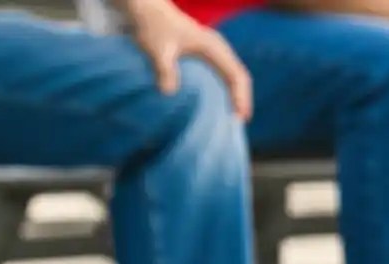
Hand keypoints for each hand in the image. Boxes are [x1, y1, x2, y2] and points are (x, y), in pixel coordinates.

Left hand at [124, 0, 251, 119]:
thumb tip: (169, 93)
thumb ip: (164, 69)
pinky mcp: (203, 56)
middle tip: (237, 127)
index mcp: (213, 47)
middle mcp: (217, 48)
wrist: (147, 13)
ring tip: (230, 122)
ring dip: (233, 97)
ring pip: (230, 76)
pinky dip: (222, 92)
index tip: (240, 117)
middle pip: (238, 77)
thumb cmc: (153, 29)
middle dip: (241, 101)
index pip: (236, 74)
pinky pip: (220, 75)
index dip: (241, 97)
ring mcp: (212, 51)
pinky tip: (215, 108)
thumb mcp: (157, 50)